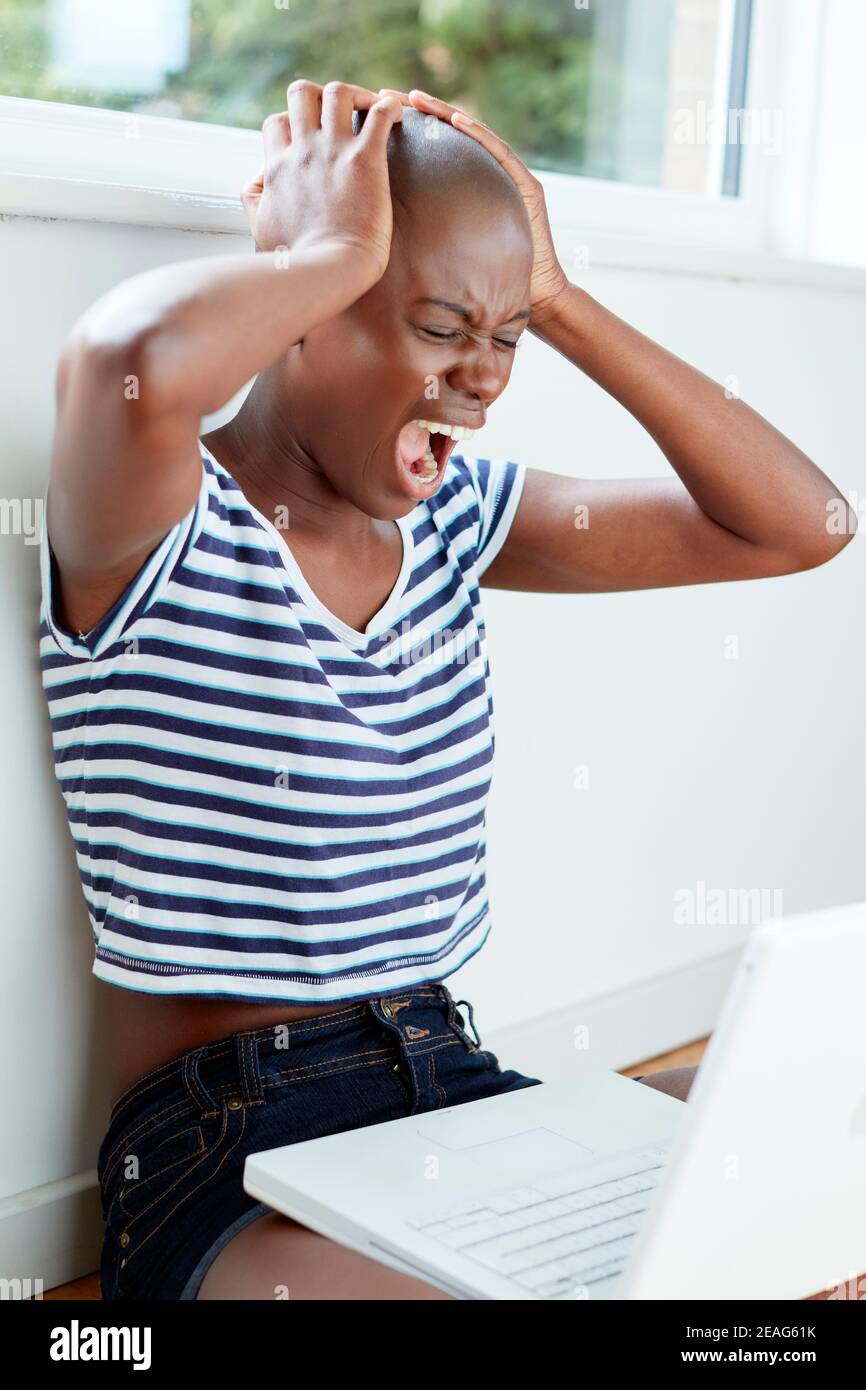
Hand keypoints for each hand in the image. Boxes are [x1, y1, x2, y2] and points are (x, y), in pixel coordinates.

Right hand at [242, 81, 403, 285]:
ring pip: (338, 92)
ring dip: (357, 95)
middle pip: (302, 93)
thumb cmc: (298, 258)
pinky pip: (380, 113)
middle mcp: (303, 151)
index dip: (293, 123)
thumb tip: (258, 178)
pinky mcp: (365, 159)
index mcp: (278, 167)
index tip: (311, 138)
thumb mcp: (261, 226)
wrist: (328, 271)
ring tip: (371, 109)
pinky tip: (398, 116)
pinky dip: (391, 107)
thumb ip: (254, 197)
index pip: (277, 122)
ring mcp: (334, 152)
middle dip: (321, 96)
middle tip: (341, 117)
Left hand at [379, 87, 570, 322]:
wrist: (531, 295)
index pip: (433, 147)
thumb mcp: (444, 250)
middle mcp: (487, 175)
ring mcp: (510, 177)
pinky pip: (500, 154)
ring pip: (473, 135)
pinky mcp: (527, 186)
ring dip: (445, 114)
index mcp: (466, 186)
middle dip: (419, 112)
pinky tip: (458, 122)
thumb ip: (424, 231)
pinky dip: (479, 136)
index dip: (406, 128)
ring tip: (416, 99)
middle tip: (386, 94)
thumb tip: (377, 231)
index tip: (374, 112)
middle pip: (449, 134)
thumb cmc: (486, 279)